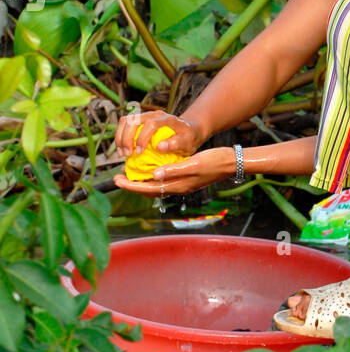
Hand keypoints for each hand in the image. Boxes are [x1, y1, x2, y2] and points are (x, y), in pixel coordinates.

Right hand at [113, 109, 204, 159]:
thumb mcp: (188, 142)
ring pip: (125, 120)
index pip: (150, 124)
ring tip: (122, 153)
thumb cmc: (188, 138)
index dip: (142, 138)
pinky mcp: (139, 120)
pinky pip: (124, 124)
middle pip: (133, 120)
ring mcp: (145, 115)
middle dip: (126, 138)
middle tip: (126, 155)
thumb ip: (176, 143)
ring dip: (120, 137)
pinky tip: (122, 149)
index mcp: (166, 119)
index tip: (139, 153)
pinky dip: (120, 136)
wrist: (188, 129)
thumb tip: (160, 147)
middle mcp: (154, 114)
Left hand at [113, 147, 235, 194]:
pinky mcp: (184, 179)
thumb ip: (174, 170)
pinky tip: (148, 168)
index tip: (117, 180)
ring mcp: (181, 184)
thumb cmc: (214, 161)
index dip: (131, 186)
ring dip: (141, 181)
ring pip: (155, 186)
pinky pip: (163, 180)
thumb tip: (154, 175)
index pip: (149, 189)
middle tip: (117, 177)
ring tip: (129, 173)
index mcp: (178, 186)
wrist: (231, 163)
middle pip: (149, 190)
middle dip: (132, 185)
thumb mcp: (194, 163)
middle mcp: (178, 187)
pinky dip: (152, 176)